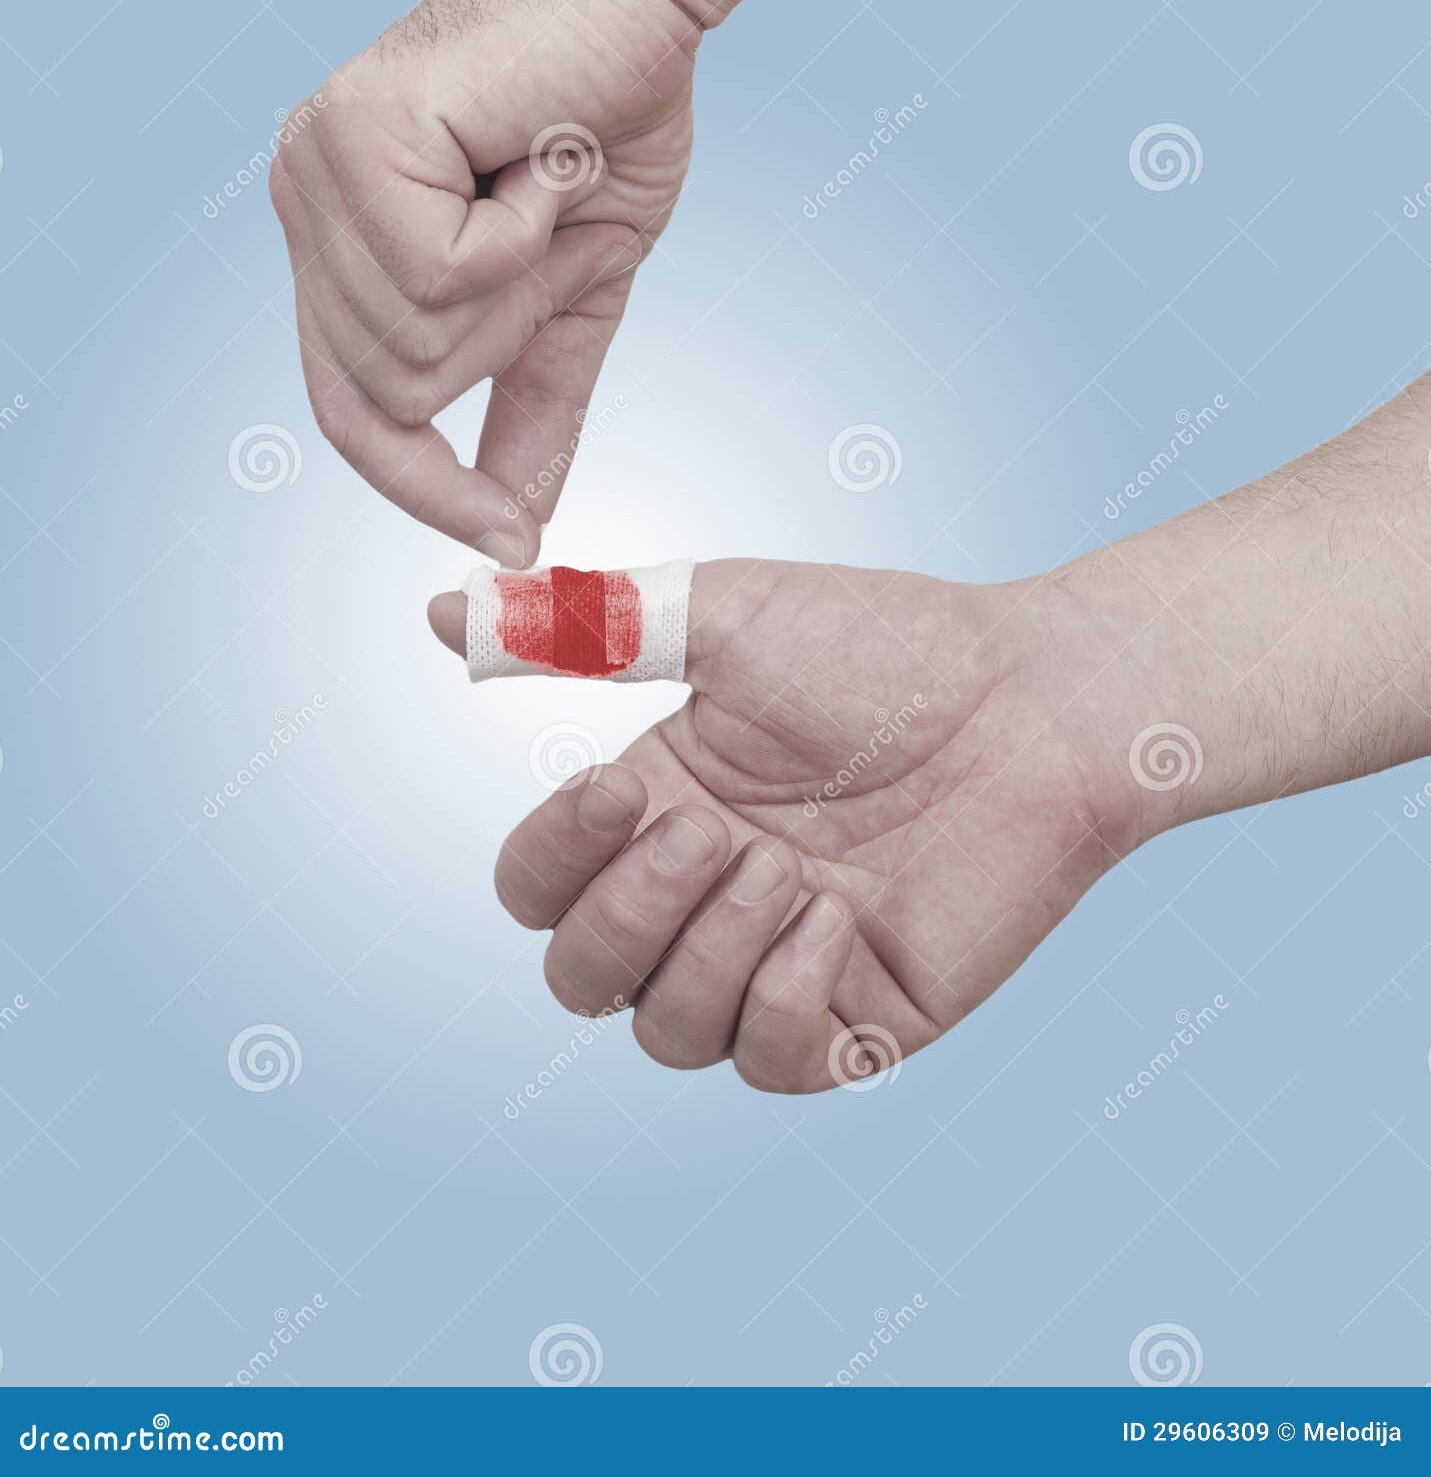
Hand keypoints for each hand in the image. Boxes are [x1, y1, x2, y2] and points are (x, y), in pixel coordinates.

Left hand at [269, 0, 700, 566]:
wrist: (646, 0)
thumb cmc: (606, 125)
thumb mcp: (568, 303)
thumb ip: (529, 411)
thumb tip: (517, 535)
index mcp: (340, 242)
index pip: (349, 407)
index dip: (423, 483)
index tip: (504, 541)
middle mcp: (305, 203)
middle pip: (388, 391)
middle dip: (503, 338)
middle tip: (547, 234)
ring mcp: (315, 167)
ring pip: (411, 344)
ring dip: (517, 283)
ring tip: (539, 181)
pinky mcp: (353, 135)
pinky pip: (439, 275)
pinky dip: (519, 235)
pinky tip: (530, 156)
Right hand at [429, 368, 1430, 1089]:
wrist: (1040, 699)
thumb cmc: (889, 645)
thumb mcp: (722, 617)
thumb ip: (582, 627)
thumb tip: (439, 617)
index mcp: (661, 812)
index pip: (536, 891)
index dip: (551, 858)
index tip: (625, 788)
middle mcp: (708, 898)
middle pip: (581, 980)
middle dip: (627, 916)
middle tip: (718, 835)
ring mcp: (782, 963)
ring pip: (666, 1033)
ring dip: (709, 952)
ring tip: (790, 870)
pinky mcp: (862, 1016)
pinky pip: (771, 1064)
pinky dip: (782, 998)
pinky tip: (837, 913)